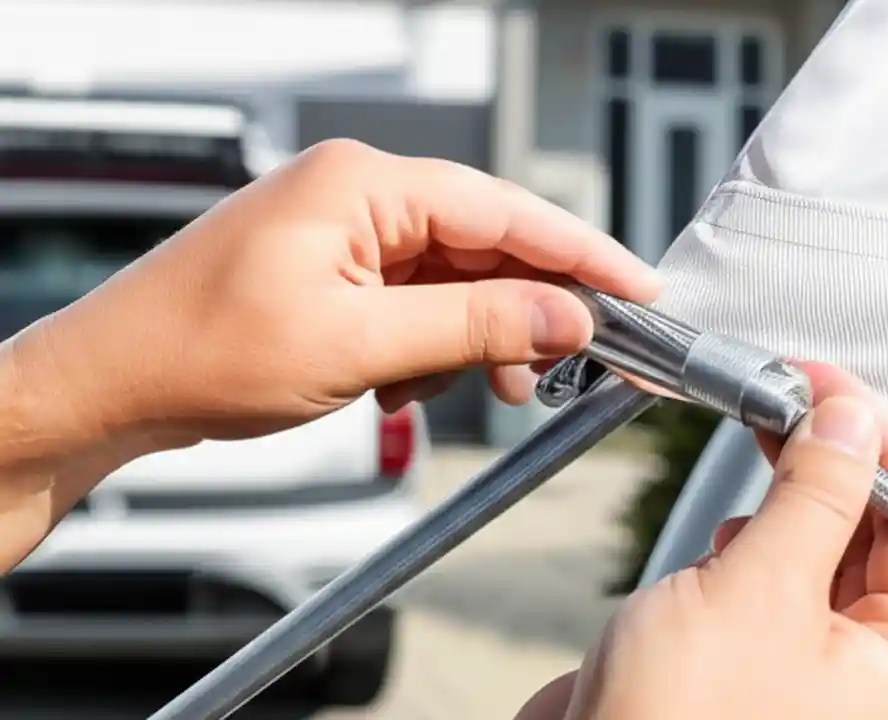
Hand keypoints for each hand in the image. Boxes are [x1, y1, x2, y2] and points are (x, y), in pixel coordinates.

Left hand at [0, 139, 658, 566]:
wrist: (112, 384)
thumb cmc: (199, 352)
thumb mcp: (359, 345)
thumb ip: (474, 324)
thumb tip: (565, 316)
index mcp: (364, 185)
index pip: (506, 211)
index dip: (583, 255)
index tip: (639, 289)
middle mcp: (359, 196)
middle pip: (487, 244)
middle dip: (528, 310)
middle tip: (572, 364)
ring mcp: (345, 233)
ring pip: (455, 280)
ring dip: (477, 337)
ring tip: (487, 387)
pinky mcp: (335, 270)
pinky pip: (415, 300)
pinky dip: (432, 347)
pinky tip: (411, 387)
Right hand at [516, 363, 887, 719]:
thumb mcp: (761, 590)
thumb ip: (815, 497)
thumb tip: (851, 424)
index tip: (840, 392)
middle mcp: (855, 676)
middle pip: (873, 539)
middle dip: (832, 467)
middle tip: (790, 398)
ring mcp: (792, 671)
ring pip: (809, 557)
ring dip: (783, 506)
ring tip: (749, 484)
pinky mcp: (733, 665)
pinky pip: (756, 587)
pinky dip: (740, 551)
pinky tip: (716, 549)